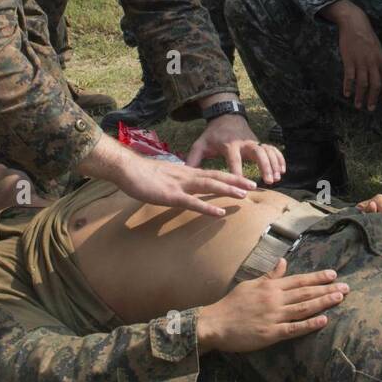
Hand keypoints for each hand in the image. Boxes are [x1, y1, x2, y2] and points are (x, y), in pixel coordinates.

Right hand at [98, 140, 255, 217]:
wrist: (126, 168)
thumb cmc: (142, 174)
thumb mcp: (164, 177)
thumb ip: (176, 182)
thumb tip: (183, 188)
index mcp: (186, 172)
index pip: (212, 173)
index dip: (229, 177)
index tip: (244, 181)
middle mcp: (187, 176)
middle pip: (216, 176)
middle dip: (236, 181)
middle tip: (254, 186)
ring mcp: (180, 185)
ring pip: (209, 186)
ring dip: (227, 190)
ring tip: (244, 196)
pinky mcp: (171, 196)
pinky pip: (192, 202)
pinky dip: (207, 207)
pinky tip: (219, 212)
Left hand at [186, 112, 284, 184]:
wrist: (226, 116)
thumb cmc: (212, 134)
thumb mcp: (200, 144)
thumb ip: (193, 159)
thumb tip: (184, 175)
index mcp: (228, 144)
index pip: (234, 160)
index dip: (238, 173)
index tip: (241, 187)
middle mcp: (243, 142)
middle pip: (257, 152)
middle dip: (264, 166)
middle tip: (268, 181)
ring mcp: (253, 140)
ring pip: (267, 150)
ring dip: (273, 164)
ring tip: (276, 178)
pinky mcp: (260, 141)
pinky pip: (273, 148)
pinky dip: (279, 158)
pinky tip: (282, 170)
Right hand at [196, 258, 347, 352]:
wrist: (216, 323)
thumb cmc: (232, 304)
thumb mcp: (251, 284)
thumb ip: (269, 276)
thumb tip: (283, 262)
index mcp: (270, 287)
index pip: (299, 280)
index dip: (317, 277)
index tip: (333, 274)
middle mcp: (275, 299)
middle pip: (306, 292)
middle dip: (327, 289)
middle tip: (346, 287)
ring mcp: (274, 316)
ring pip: (304, 308)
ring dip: (323, 302)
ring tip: (339, 298)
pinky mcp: (271, 333)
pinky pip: (294, 328)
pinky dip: (310, 324)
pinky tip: (323, 320)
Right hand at [323, 1, 381, 109]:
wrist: (354, 23)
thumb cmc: (366, 35)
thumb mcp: (377, 48)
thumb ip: (379, 61)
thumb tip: (380, 75)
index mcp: (381, 59)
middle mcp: (373, 62)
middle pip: (375, 85)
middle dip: (373, 98)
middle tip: (370, 109)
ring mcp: (361, 61)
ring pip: (362, 84)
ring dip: (360, 96)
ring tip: (358, 105)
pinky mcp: (349, 60)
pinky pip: (349, 77)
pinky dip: (348, 87)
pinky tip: (346, 93)